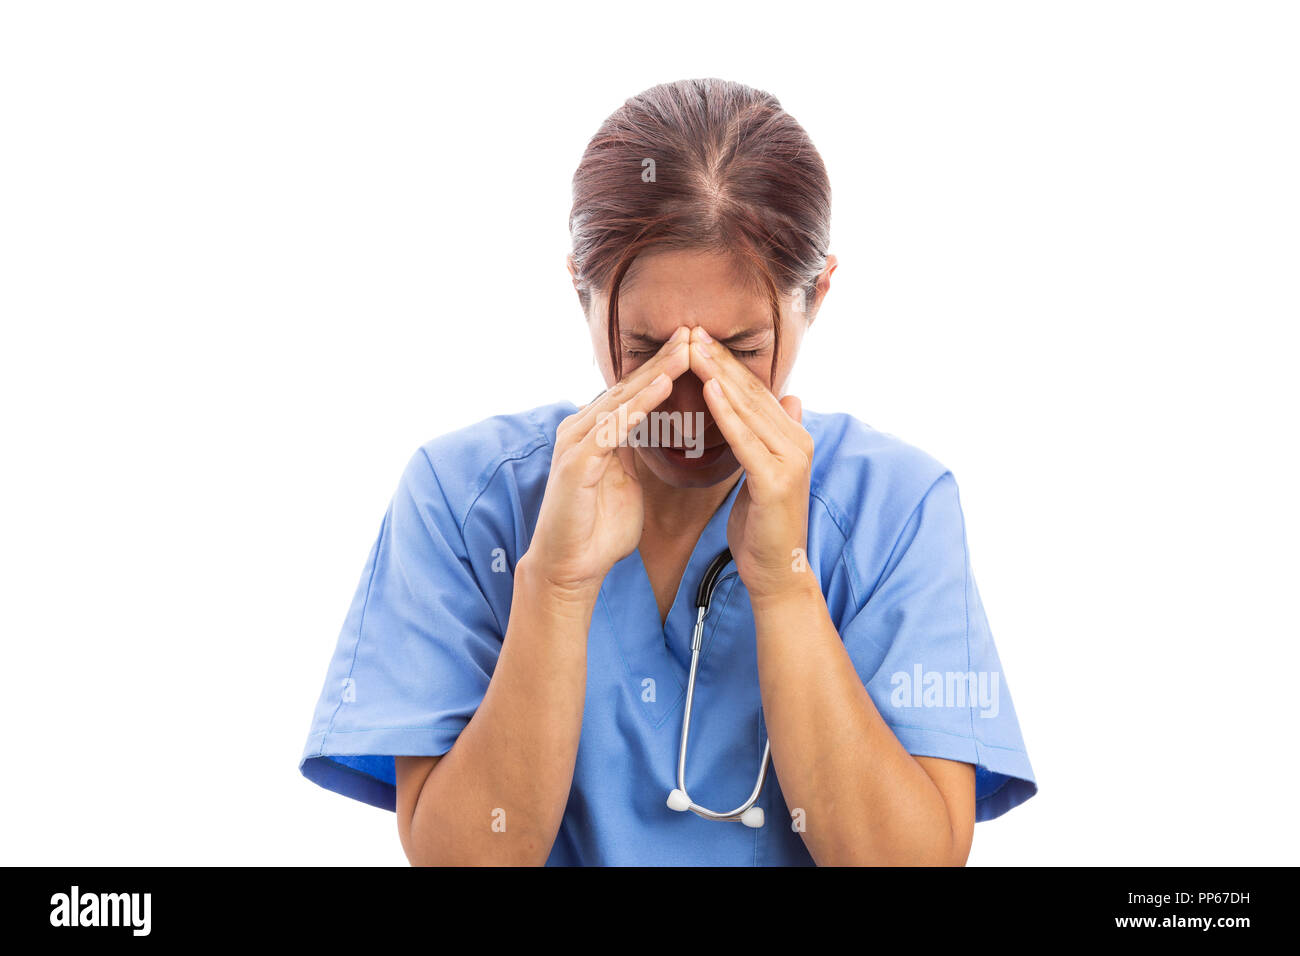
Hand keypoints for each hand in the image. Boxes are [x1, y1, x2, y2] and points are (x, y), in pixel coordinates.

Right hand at [527, 326, 690, 596]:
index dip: (665, 368)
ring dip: (656, 373)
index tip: (698, 346)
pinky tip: (663, 387)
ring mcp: (576, 442)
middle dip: (663, 358)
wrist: (570, 568)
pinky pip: (613, 426)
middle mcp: (582, 428)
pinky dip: (639, 406)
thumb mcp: (628, 482)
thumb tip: (659, 437)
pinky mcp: (577, 462)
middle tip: (695, 330)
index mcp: (596, 432)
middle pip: (628, 385)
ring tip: (687, 349)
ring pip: (622, 399)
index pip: (635, 391)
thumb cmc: (599, 530)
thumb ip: (638, 455)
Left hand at [689, 326, 814, 601]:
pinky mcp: (776, 480)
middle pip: (751, 392)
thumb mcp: (767, 474)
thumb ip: (773, 436)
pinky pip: (744, 439)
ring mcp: (789, 460)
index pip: (755, 392)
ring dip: (718, 375)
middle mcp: (797, 442)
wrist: (777, 573)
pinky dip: (725, 413)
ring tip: (693, 347)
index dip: (727, 363)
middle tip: (692, 329)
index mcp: (793, 438)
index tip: (699, 338)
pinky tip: (708, 389)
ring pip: (747, 409)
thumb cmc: (764, 528)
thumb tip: (790, 399)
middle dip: (720, 360)